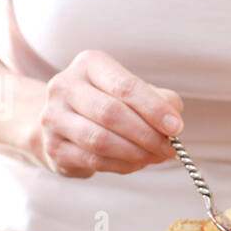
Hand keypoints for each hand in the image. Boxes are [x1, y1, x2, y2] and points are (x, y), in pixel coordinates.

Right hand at [32, 50, 182, 177]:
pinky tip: (138, 163)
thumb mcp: (136, 92)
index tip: (176, 128)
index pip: (125, 86)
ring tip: (155, 156)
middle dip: (147, 135)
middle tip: (169, 149)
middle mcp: (65, 86)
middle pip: (111, 113)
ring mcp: (54, 117)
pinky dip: (122, 165)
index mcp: (90, 64)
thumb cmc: (109, 102)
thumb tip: (173, 124)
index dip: (154, 109)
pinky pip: (94, 160)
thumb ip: (160, 101)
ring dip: (135, 153)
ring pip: (100, 140)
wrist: (63, 121)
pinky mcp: (54, 147)